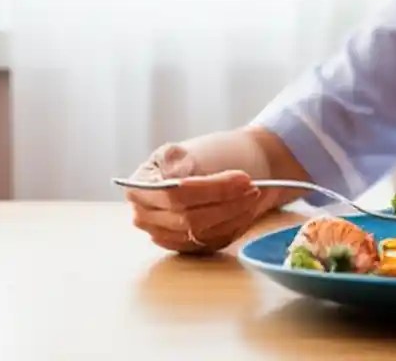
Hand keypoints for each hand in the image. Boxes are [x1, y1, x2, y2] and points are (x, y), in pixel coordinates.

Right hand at [125, 143, 261, 253]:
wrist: (231, 169)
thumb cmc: (210, 155)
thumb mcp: (192, 149)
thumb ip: (179, 160)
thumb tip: (171, 173)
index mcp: (140, 186)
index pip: (174, 194)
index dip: (211, 189)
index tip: (244, 178)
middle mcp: (146, 215)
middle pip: (187, 217)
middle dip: (226, 203)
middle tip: (255, 188)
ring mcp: (165, 234)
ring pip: (200, 233)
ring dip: (233, 216)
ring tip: (254, 196)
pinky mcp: (186, 246)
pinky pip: (210, 244)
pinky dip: (232, 227)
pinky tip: (247, 211)